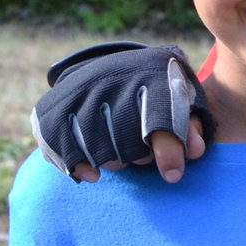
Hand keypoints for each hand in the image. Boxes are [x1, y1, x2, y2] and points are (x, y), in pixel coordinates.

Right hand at [31, 43, 212, 183]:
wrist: (118, 69)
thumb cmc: (160, 92)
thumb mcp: (184, 101)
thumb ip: (192, 126)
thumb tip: (193, 152)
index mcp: (152, 72)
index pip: (160, 118)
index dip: (168, 151)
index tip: (173, 175)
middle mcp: (113, 77)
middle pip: (127, 142)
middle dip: (139, 157)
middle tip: (143, 155)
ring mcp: (79, 90)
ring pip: (97, 147)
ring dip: (113, 162)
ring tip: (121, 156)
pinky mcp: (53, 106)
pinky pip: (60, 145)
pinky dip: (77, 165)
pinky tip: (92, 175)